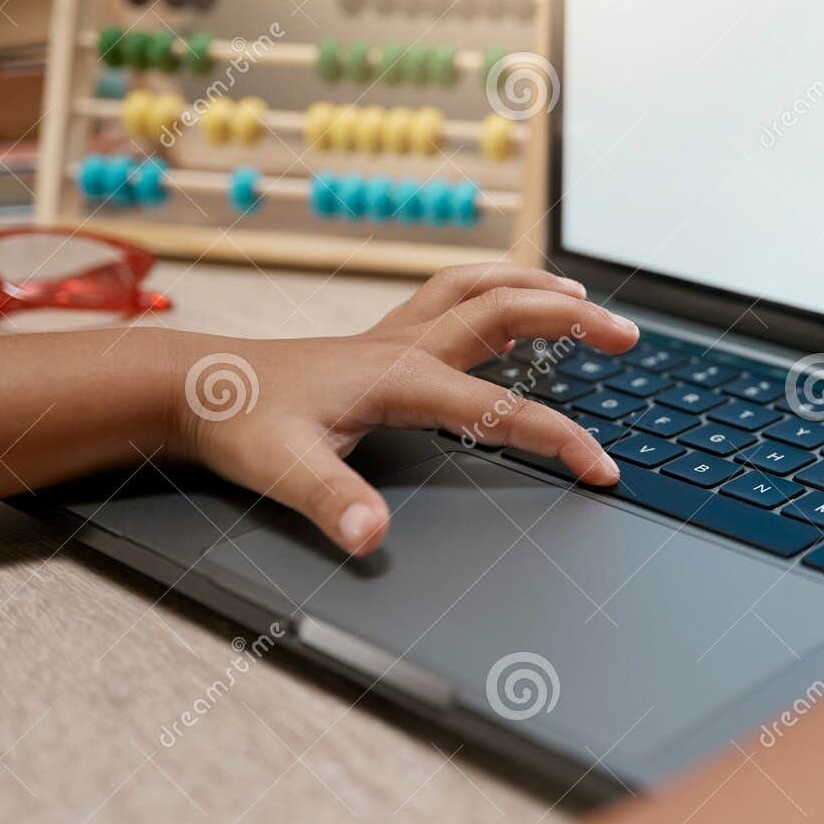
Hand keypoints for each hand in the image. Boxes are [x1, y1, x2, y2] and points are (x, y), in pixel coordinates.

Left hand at [166, 263, 638, 554]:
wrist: (194, 383)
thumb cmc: (239, 423)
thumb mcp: (281, 470)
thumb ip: (332, 501)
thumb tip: (372, 538)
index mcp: (402, 378)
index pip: (503, 409)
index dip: (561, 441)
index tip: (604, 470)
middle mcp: (407, 345)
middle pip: (510, 311)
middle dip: (577, 320)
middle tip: (629, 336)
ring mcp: (395, 335)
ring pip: (483, 289)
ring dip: (537, 285)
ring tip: (582, 294)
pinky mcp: (381, 338)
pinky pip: (453, 296)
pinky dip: (494, 288)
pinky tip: (505, 302)